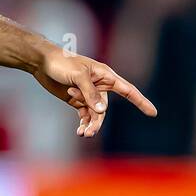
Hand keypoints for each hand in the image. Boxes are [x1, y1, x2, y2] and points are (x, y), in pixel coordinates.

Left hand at [34, 48, 156, 138]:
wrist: (42, 62)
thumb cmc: (62, 63)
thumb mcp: (78, 76)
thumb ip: (90, 93)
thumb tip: (102, 111)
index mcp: (105, 75)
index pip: (128, 90)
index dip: (141, 101)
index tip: (153, 113)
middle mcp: (99, 85)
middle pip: (105, 109)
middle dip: (98, 121)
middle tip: (89, 132)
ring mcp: (88, 94)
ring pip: (95, 115)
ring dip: (90, 125)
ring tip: (83, 133)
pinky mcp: (77, 100)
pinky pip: (85, 116)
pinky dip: (84, 124)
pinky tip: (80, 131)